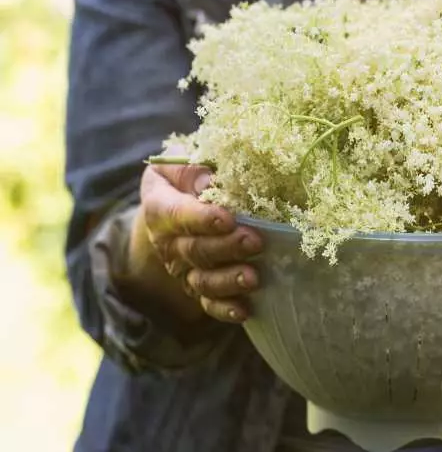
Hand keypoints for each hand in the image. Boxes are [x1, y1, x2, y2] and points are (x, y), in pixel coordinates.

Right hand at [127, 162, 261, 322]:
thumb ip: (194, 168)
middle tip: (254, 241)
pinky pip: (208, 303)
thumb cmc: (188, 175)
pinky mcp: (198, 285)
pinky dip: (225, 309)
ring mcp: (183, 268)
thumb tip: (211, 183)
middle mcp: (167, 243)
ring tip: (253, 277)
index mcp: (160, 207)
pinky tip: (245, 309)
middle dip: (225, 248)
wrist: (179, 199)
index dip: (200, 219)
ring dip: (228, 281)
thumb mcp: (182, 161)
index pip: (176, 215)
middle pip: (194, 250)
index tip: (227, 218)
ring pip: (201, 281)